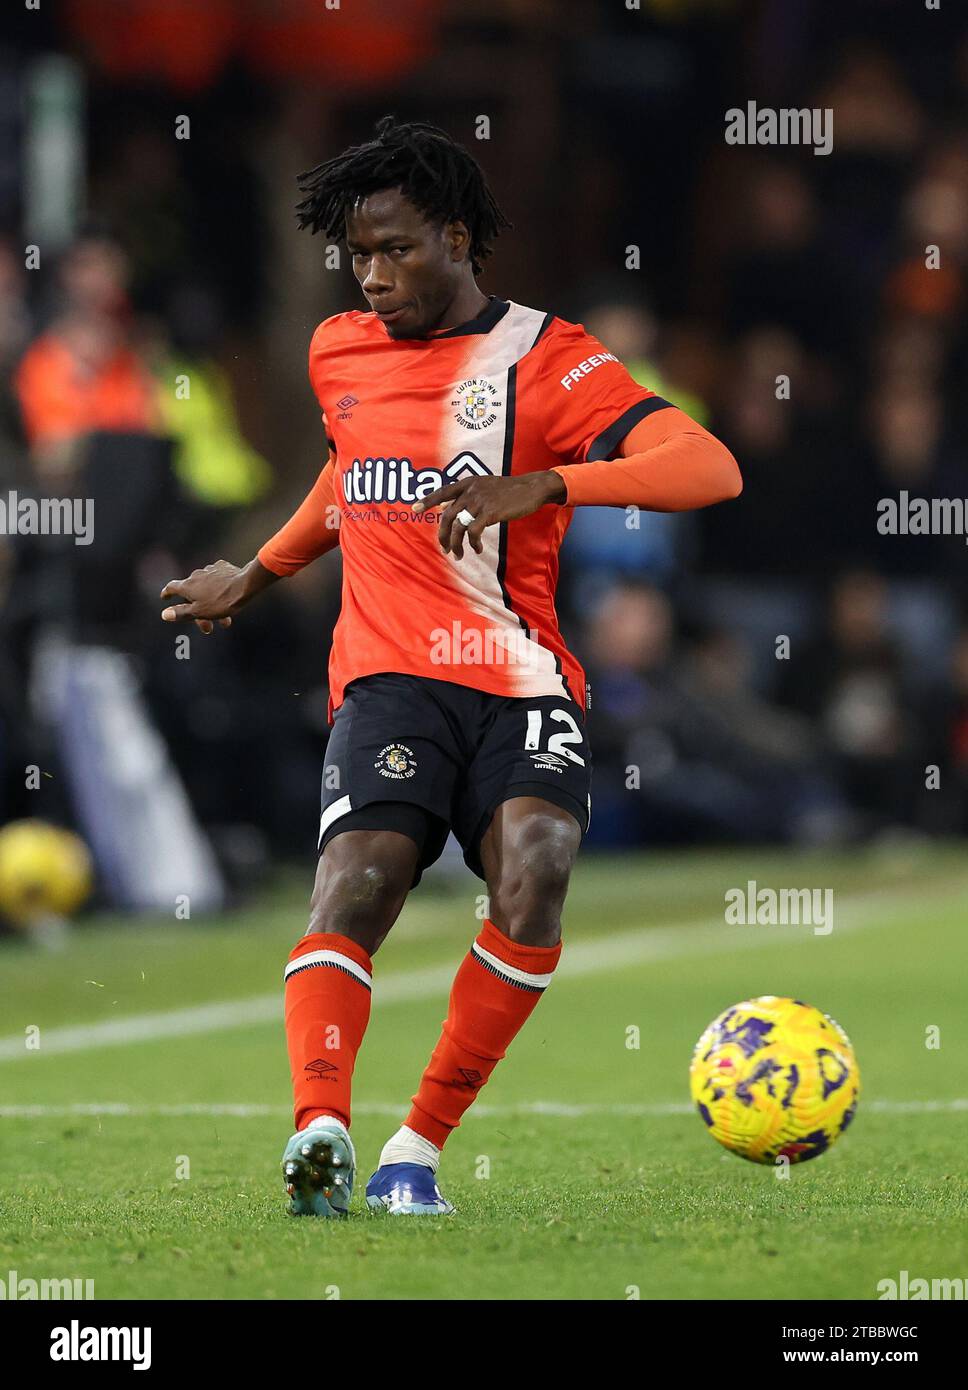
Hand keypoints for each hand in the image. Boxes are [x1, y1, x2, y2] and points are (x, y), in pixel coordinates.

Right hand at [160, 558, 272, 633]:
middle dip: (199, 612)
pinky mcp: (223, 568)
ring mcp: (210, 570)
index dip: (167, 593)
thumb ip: (181, 613)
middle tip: (208, 628)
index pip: (171, 588)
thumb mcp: (199, 612)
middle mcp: (196, 575)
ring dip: (212, 604)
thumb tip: (164, 614)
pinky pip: (217, 581)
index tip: (165, 597)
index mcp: (187, 586)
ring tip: (224, 620)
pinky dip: (219, 590)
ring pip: (207, 589)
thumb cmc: (221, 601)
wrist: (245, 585)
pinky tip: (226, 597)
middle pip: (192, 594)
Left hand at [413, 470, 565, 557]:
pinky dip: (472, 544)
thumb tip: (447, 508)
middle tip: (445, 549)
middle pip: (447, 516)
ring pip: (458, 526)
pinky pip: (473, 532)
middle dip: (443, 535)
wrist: (531, 489)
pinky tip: (477, 549)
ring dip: (456, 544)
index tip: (414, 509)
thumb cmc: (509, 490)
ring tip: (458, 555)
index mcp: (467, 483)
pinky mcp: (490, 512)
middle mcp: (470, 491)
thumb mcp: (485, 487)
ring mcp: (479, 501)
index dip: (427, 500)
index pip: (442, 491)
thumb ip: (467, 497)